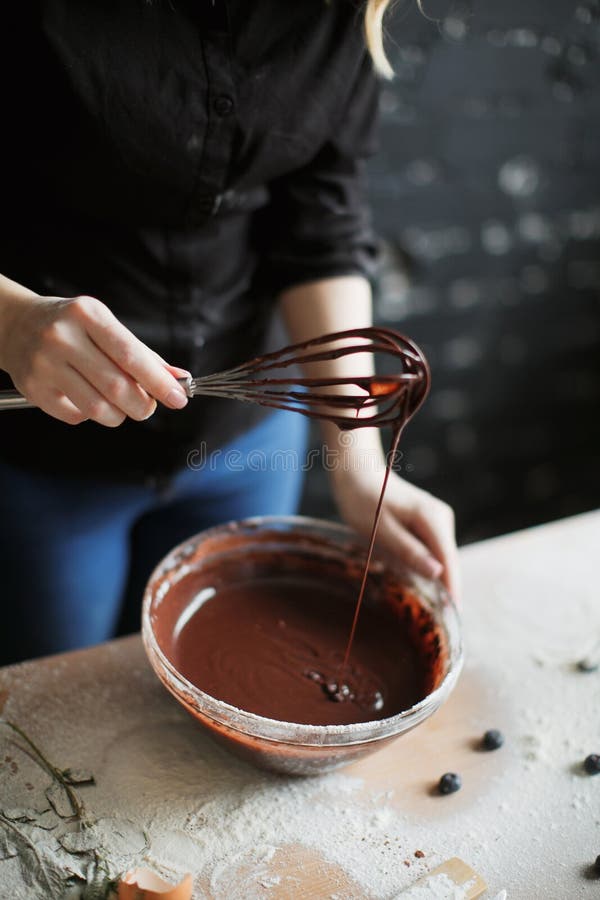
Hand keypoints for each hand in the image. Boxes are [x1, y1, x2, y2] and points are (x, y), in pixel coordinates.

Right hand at [0, 290, 189, 426]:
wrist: (16, 324)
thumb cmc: (73, 326)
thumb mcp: (106, 327)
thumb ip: (143, 354)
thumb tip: (178, 378)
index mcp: (87, 315)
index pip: (131, 355)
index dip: (158, 381)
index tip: (179, 398)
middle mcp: (62, 337)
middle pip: (116, 387)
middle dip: (143, 405)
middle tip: (149, 406)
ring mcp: (44, 364)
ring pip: (97, 408)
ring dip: (120, 414)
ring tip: (120, 405)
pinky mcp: (34, 389)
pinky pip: (77, 416)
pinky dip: (92, 415)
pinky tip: (88, 398)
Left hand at [330, 459, 459, 601]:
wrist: (358, 474)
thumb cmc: (363, 500)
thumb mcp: (381, 529)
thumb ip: (409, 550)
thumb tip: (437, 573)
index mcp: (432, 518)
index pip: (449, 560)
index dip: (452, 588)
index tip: (453, 615)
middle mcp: (441, 518)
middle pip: (448, 561)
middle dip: (445, 588)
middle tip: (437, 620)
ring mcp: (438, 520)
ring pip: (441, 558)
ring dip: (435, 579)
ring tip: (428, 606)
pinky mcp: (430, 523)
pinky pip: (433, 551)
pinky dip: (427, 567)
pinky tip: (418, 582)